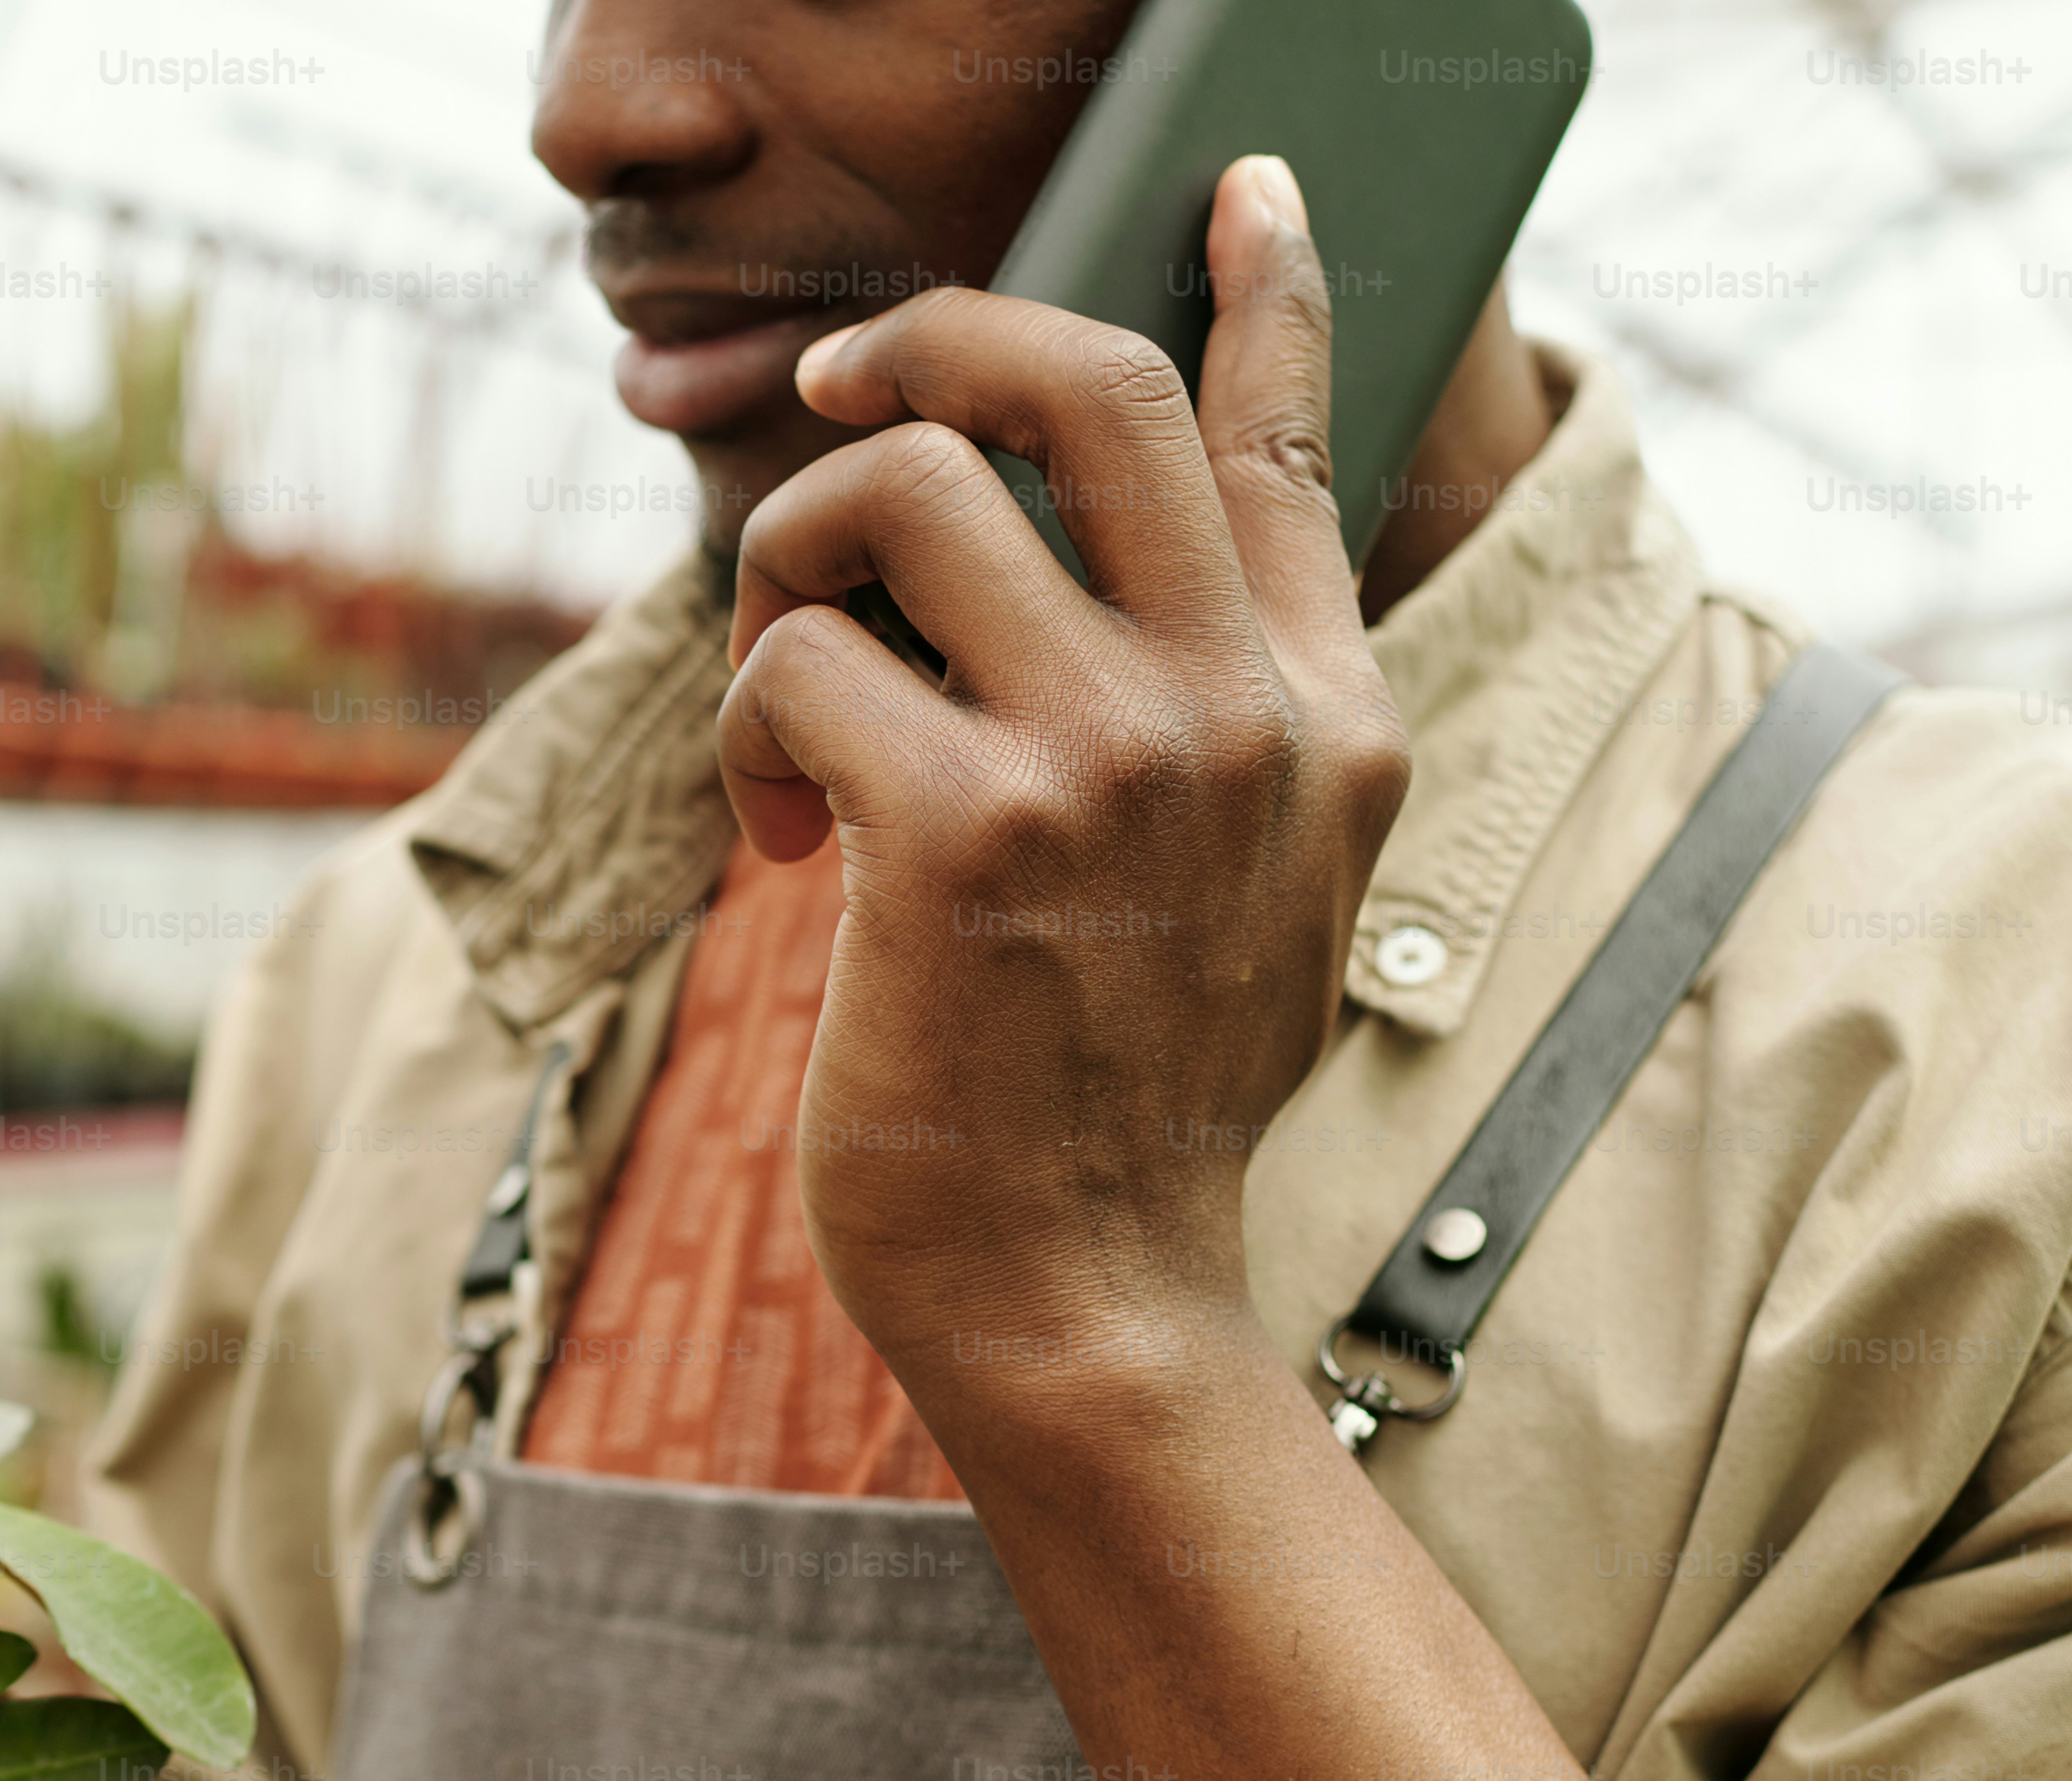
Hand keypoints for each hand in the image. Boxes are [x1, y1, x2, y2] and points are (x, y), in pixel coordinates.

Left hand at [716, 155, 1409, 1391]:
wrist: (1092, 1303)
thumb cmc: (1125, 1105)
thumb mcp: (1247, 902)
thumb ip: (1220, 739)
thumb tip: (1113, 597)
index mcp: (1322, 722)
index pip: (1288, 438)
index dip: (1263, 285)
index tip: (1239, 185)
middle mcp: (1237, 714)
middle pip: (1087, 384)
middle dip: (934, 345)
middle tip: (845, 388)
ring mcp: (1109, 763)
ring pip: (906, 495)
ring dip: (794, 562)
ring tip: (780, 688)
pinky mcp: (962, 833)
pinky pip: (802, 665)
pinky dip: (749, 735)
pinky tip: (776, 851)